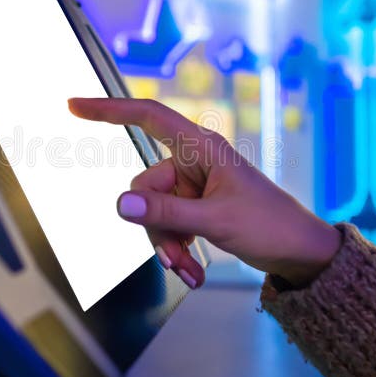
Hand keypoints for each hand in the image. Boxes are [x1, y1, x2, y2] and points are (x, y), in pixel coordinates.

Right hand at [68, 97, 341, 289]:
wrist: (301, 253)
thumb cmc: (269, 225)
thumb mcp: (214, 221)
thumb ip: (165, 213)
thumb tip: (120, 203)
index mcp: (201, 148)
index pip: (148, 116)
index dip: (109, 109)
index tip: (75, 105)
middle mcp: (194, 162)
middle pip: (146, 186)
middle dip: (156, 227)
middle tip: (176, 258)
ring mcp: (195, 186)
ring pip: (155, 212)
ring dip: (168, 245)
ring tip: (189, 270)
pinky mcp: (198, 208)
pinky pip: (170, 225)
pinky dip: (178, 249)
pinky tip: (193, 271)